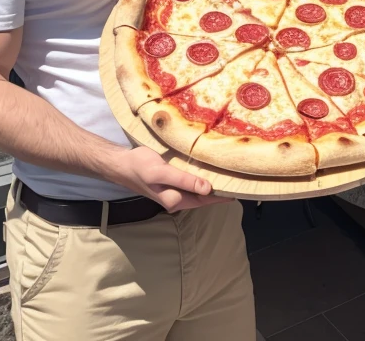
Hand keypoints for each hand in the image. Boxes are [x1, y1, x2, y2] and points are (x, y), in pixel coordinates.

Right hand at [110, 146, 231, 211]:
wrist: (122, 164)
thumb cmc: (141, 167)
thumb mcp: (162, 173)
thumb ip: (184, 180)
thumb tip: (208, 189)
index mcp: (177, 200)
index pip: (206, 199)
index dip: (223, 195)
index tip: (241, 190)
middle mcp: (178, 197)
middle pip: (204, 195)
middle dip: (220, 188)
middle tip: (240, 177)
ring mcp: (175, 189)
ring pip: (198, 187)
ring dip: (211, 181)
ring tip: (229, 171)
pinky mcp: (172, 179)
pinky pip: (191, 179)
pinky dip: (201, 174)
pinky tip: (208, 165)